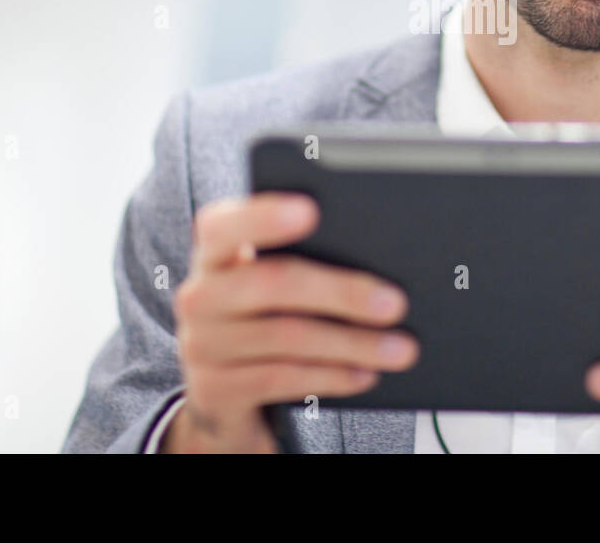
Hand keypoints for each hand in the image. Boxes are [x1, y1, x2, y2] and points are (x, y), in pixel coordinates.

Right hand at [163, 192, 419, 452]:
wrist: (223, 387)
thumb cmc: (264, 313)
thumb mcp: (271, 281)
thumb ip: (303, 258)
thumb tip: (376, 256)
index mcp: (213, 252)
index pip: (224, 225)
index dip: (264, 216)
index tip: (312, 210)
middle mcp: (200, 295)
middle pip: (272, 284)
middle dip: (342, 292)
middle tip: (396, 303)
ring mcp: (201, 344)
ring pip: (286, 337)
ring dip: (351, 343)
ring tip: (399, 348)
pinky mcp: (213, 389)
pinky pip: (281, 379)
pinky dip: (331, 376)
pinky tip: (365, 373)